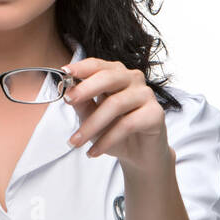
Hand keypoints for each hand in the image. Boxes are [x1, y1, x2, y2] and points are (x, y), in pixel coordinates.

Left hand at [61, 58, 171, 174]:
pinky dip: (107, 140)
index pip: (98, 65)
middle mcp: (132, 80)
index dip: (81, 67)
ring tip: (76, 141)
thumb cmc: (113, 129)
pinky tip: (94, 152)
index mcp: (116, 74)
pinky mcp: (155, 114)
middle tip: (67, 100)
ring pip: (116, 104)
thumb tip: (68, 90)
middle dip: (85, 89)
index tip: (64, 73)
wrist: (138, 154)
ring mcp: (146, 95)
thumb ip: (81, 102)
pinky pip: (127, 125)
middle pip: (109, 78)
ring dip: (92, 125)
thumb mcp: (90, 116)